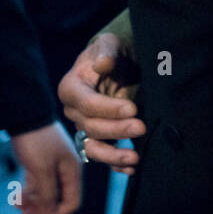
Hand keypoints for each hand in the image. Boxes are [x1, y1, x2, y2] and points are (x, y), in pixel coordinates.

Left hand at [10, 122, 81, 213]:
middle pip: (57, 199)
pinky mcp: (40, 163)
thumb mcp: (41, 169)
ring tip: (15, 201)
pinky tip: (15, 195)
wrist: (24, 115)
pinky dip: (27, 192)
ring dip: (31, 201)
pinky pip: (36, 184)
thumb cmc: (36, 141)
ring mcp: (52, 166)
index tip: (37, 212)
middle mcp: (65, 170)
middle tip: (22, 210)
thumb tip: (50, 211)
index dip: (55, 212)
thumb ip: (48, 192)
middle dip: (40, 208)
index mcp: (71, 171)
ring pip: (45, 193)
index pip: (71, 202)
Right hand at [59, 32, 145, 173]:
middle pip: (91, 127)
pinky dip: (116, 165)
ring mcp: (84, 127)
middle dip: (117, 129)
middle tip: (141, 127)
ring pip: (93, 148)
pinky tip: (132, 168)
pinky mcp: (98, 138)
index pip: (87, 104)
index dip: (108, 108)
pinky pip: (103, 156)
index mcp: (71, 89)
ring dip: (113, 156)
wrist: (114, 65)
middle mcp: (74, 112)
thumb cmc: (110, 53)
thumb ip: (106, 52)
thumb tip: (104, 64)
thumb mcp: (108, 45)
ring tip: (134, 157)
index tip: (132, 108)